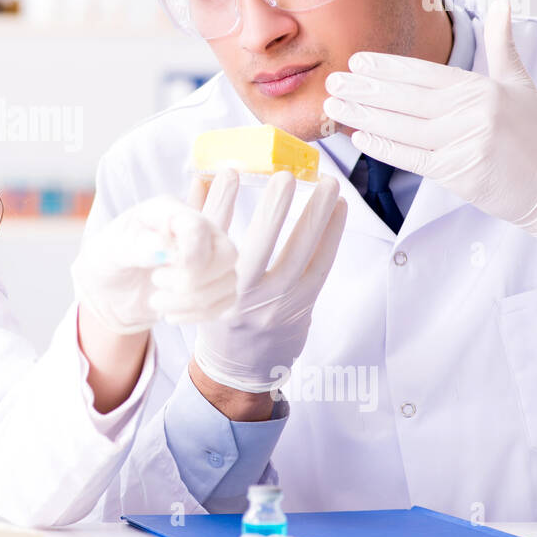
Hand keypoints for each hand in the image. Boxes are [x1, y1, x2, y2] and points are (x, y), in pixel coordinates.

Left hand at [71, 172, 240, 334]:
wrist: (110, 290)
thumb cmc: (109, 260)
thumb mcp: (108, 250)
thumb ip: (134, 246)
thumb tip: (163, 248)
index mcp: (169, 211)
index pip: (198, 226)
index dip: (189, 254)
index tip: (158, 273)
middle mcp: (198, 229)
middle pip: (227, 253)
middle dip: (192, 280)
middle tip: (157, 281)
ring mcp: (211, 257)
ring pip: (229, 281)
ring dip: (191, 302)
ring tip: (156, 300)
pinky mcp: (215, 284)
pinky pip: (226, 302)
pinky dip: (198, 314)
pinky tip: (170, 312)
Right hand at [191, 170, 346, 392]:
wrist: (239, 366)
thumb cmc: (217, 311)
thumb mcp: (196, 276)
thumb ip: (201, 226)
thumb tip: (202, 176)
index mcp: (209, 285)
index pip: (212, 236)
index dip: (219, 202)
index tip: (227, 170)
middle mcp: (241, 295)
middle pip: (259, 247)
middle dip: (274, 209)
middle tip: (286, 175)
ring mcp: (276, 302)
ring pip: (299, 254)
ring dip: (317, 215)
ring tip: (328, 183)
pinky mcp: (302, 304)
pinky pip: (322, 265)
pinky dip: (332, 235)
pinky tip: (340, 209)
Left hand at [322, 0, 536, 243]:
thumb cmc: (532, 134)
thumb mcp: (519, 84)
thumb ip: (502, 45)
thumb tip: (501, 3)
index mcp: (483, 88)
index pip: (425, 74)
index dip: (388, 67)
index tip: (356, 61)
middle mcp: (473, 113)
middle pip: (408, 98)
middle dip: (366, 89)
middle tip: (332, 80)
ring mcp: (465, 143)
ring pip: (403, 127)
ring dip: (364, 116)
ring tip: (334, 106)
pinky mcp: (459, 173)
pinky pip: (411, 157)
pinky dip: (383, 147)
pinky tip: (358, 136)